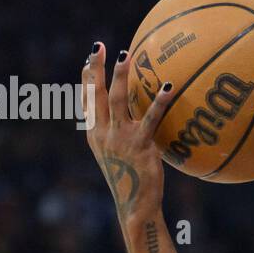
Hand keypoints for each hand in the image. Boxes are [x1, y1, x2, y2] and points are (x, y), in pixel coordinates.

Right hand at [81, 44, 174, 222]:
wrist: (135, 205)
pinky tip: (168, 87)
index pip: (87, 103)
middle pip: (96, 95)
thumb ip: (120, 136)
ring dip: (121, 76)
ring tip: (125, 55)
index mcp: (95, 135)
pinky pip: (151, 118)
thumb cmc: (132, 181)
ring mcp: (120, 138)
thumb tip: (133, 118)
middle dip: (95, 69)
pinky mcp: (140, 144)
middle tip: (97, 46)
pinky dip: (159, 101)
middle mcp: (103, 134)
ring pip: (118, 100)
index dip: (85, 80)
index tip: (86, 60)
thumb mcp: (119, 156)